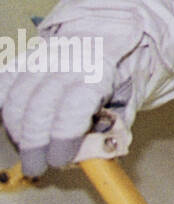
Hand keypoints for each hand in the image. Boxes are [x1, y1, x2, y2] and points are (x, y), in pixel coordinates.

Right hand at [0, 32, 133, 177]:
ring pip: (15, 98)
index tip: (60, 160)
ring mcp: (42, 57)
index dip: (64, 138)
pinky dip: (4, 110)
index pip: (74, 106)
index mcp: (100, 69)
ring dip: (17, 130)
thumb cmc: (120, 71)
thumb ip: (116, 125)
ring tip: (30, 148)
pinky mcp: (24, 59)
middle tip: (38, 166)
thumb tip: (99, 152)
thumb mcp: (131, 96)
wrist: (108, 37)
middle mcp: (67, 60)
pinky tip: (17, 126)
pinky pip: (4, 85)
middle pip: (38, 106)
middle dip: (34, 143)